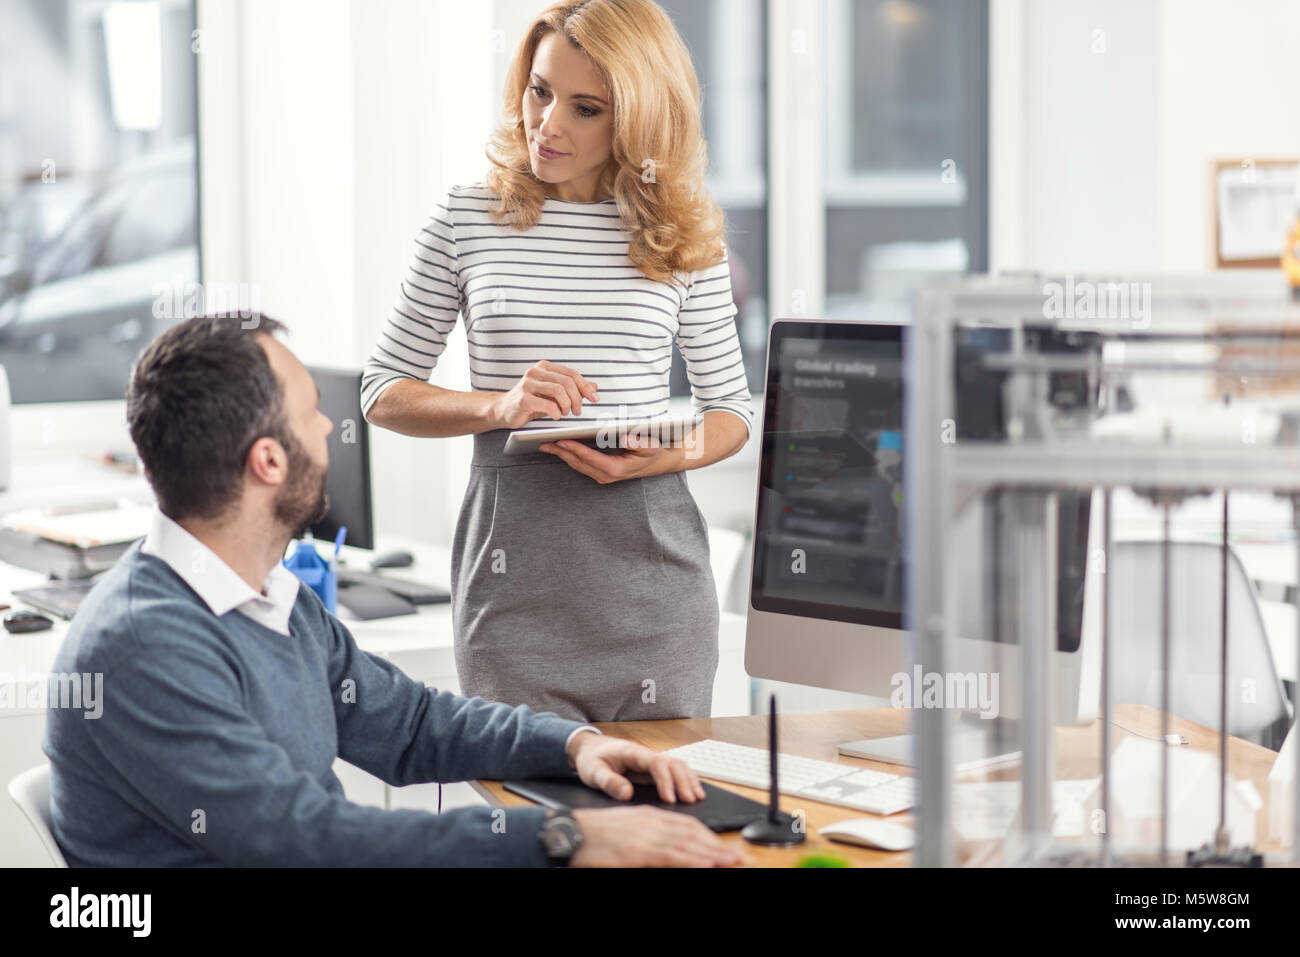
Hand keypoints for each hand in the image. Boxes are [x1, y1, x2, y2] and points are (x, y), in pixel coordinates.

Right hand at [489, 360, 597, 428]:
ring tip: (565, 413)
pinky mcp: (522, 398)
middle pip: (567, 382)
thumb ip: (573, 389)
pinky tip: (555, 416)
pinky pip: (547, 404)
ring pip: (558, 391)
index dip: (585, 386)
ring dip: (567, 405)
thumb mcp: (553, 395)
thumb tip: (594, 386)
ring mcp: (527, 384)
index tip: (594, 398)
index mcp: (544, 367)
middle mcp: (535, 372)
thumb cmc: (530, 402)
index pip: (571, 373)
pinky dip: (556, 412)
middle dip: (577, 398)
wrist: (504, 410)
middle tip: (578, 411)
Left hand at [539, 432, 679, 483]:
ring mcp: (603, 476)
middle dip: (560, 453)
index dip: (573, 449)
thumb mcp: (651, 445)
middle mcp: (606, 475)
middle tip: (543, 443)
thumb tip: (627, 437)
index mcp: (615, 468)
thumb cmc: (654, 452)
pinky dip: (569, 456)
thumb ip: (639, 442)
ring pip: (577, 465)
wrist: (660, 462)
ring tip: (546, 445)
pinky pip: (581, 465)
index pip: (589, 457)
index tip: (560, 441)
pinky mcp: (601, 473)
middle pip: (578, 463)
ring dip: (561, 455)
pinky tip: (560, 448)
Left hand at [566, 732, 704, 804]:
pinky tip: (692, 791)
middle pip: (673, 763)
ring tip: (698, 798)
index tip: (669, 799)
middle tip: (691, 801)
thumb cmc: (591, 759)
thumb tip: (627, 794)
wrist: (589, 747)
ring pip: (677, 765)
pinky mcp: (652, 767)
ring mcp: (651, 760)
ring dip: (689, 779)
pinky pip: (674, 770)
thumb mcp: (592, 772)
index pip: (656, 763)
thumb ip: (608, 782)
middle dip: (684, 781)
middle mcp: (646, 754)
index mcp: (632, 753)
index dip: (665, 781)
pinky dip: (686, 779)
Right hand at [570, 806, 743, 866]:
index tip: (728, 849)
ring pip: (688, 844)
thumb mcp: (628, 828)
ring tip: (733, 862)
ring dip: (714, 855)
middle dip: (720, 847)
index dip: (712, 838)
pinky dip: (690, 860)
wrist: (571, 831)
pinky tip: (705, 864)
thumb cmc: (596, 833)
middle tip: (742, 858)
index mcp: (652, 816)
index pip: (690, 825)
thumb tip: (672, 845)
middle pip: (695, 833)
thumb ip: (651, 833)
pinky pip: (669, 856)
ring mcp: (646, 837)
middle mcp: (653, 823)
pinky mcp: (636, 851)